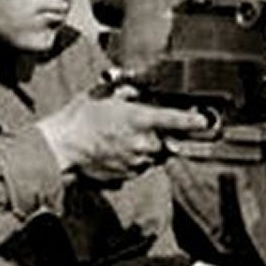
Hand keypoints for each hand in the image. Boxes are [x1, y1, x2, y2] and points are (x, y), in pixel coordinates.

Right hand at [39, 92, 206, 182]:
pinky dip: (135, 159)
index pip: (177, 121)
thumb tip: (141, 89)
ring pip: (155, 155)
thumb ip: (128, 91)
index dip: (195, 121)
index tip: (205, 121)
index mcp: (140, 120)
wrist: (60, 148)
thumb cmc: (79, 119)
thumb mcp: (103, 94)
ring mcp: (137, 162)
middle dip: (163, 134)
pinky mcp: (128, 176)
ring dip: (148, 148)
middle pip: (169, 141)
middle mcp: (144, 143)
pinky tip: (116, 150)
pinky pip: (140, 167)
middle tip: (142, 126)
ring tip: (122, 138)